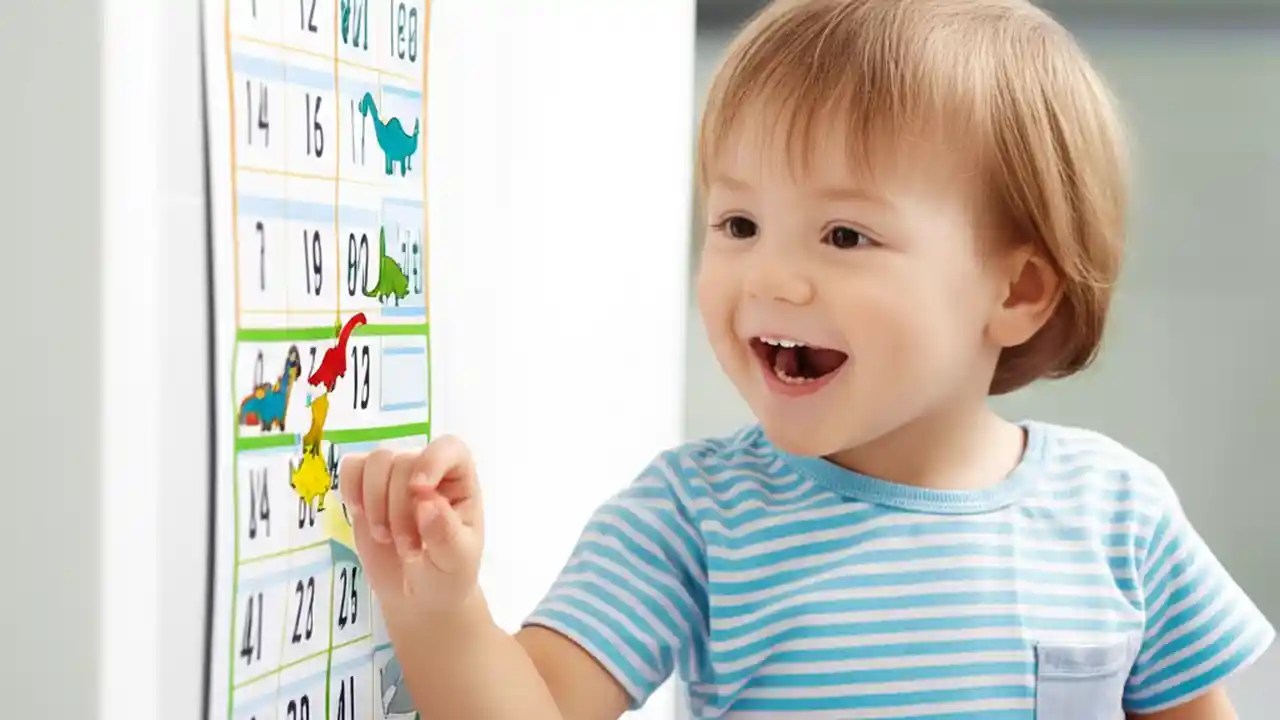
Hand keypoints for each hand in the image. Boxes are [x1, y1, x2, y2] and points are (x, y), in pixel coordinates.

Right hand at [338, 435, 483, 612]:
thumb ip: (445, 533)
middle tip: (408, 549)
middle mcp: (428, 470)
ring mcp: (395, 478)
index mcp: (460, 481)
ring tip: (385, 537)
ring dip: (375, 502)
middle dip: (399, 508)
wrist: (419, 596)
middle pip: (404, 462)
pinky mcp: (366, 490)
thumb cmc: (447, 574)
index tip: (420, 492)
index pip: (449, 448)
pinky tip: (360, 515)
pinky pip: (352, 468)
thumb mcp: (456, 561)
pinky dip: (351, 489)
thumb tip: (426, 503)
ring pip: (376, 461)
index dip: (432, 461)